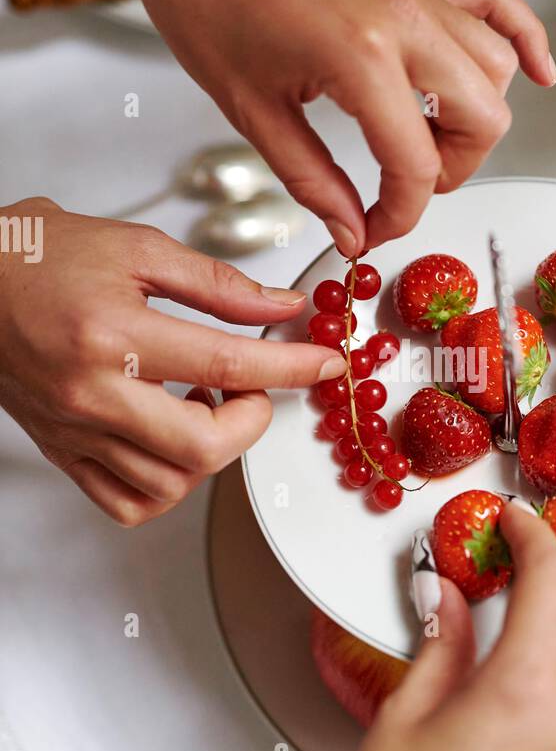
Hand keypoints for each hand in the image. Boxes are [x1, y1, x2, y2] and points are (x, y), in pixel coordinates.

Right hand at [0, 198, 344, 524]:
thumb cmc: (35, 255)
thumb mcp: (136, 248)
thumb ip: (217, 283)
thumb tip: (282, 306)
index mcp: (114, 336)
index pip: (229, 366)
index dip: (292, 368)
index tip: (326, 364)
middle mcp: (92, 394)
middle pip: (203, 447)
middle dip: (253, 422)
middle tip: (254, 387)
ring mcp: (75, 431)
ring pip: (170, 484)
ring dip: (211, 452)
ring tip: (204, 403)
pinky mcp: (63, 451)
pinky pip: (126, 503)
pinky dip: (166, 484)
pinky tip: (170, 438)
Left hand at [83, 0, 554, 255]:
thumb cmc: (210, 1)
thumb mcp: (253, 113)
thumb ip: (314, 181)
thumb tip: (352, 231)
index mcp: (360, 56)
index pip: (416, 163)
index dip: (400, 214)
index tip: (373, 230)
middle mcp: (406, 18)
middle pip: (482, 119)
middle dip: (449, 171)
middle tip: (402, 187)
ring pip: (498, 70)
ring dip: (476, 119)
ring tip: (426, 139)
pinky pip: (502, 3)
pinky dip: (525, 41)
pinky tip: (536, 75)